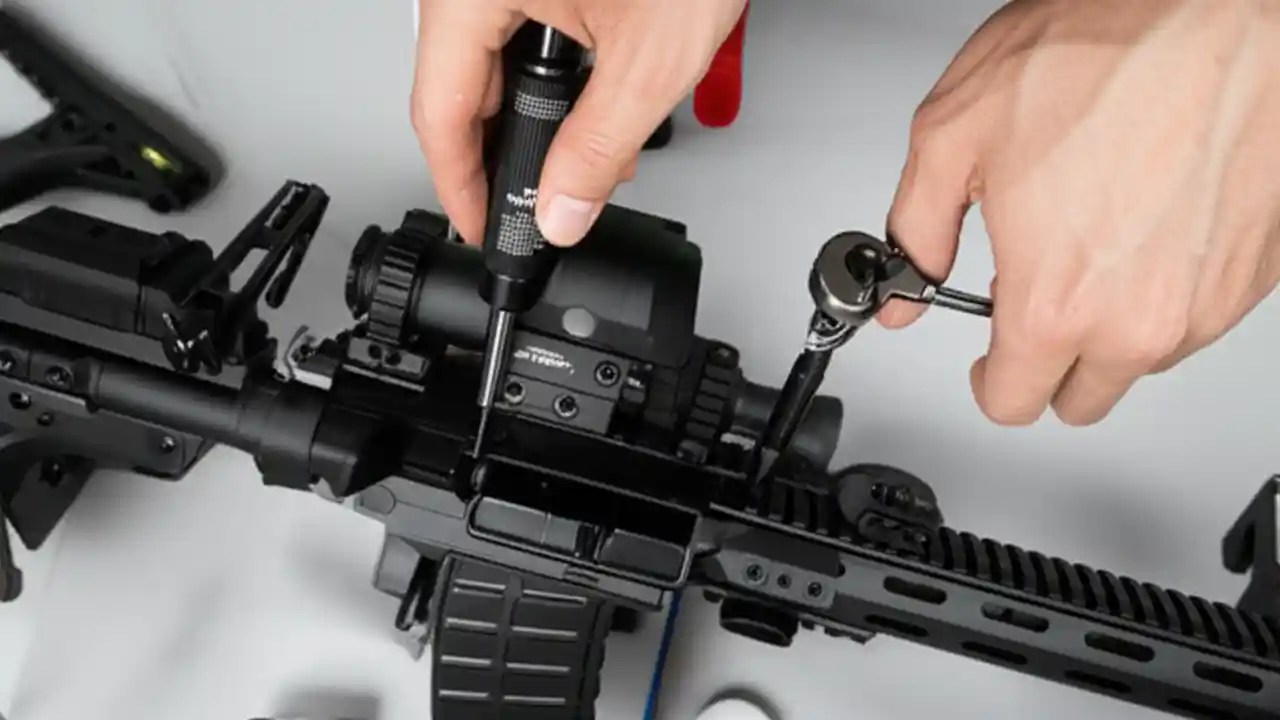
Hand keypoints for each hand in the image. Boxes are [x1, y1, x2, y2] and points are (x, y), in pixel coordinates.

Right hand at [412, 0, 746, 246]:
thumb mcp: (648, 61)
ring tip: (580, 163)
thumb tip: (562, 209)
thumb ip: (598, 149)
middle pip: (459, 86)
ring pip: (489, 60)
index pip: (439, 110)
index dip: (459, 184)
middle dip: (506, 156)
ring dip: (534, 120)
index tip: (480, 226)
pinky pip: (517, 28)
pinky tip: (586, 109)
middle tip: (533, 207)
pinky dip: (550, 75)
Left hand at [881, 0, 1279, 426]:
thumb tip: (902, 291)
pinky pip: (1197, 315)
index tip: (988, 360)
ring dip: (1111, 324)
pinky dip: (1166, 288)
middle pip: (1082, 397)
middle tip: (1034, 298)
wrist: (1221, 5)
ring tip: (1094, 239)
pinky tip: (1146, 223)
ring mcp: (1206, 303)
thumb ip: (918, 229)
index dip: (989, 382)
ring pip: (1142, 359)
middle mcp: (1137, 321)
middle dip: (1049, 362)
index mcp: (1055, 302)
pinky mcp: (1255, 277)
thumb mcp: (954, 133)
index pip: (1012, 404)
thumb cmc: (1103, 49)